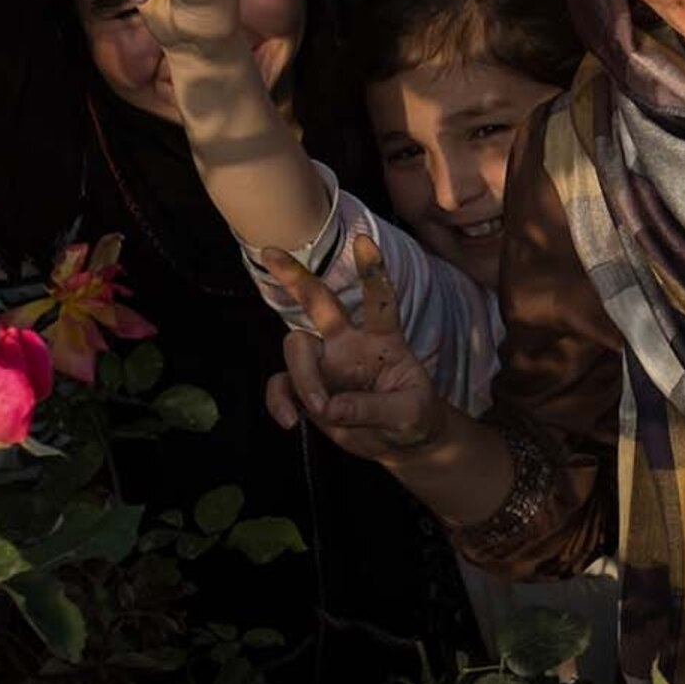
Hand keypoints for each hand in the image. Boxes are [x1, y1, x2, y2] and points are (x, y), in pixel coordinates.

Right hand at [259, 238, 447, 459]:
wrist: (402, 442)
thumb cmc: (413, 415)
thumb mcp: (410, 414)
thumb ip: (374, 407)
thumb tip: (330, 408)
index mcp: (384, 338)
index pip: (379, 300)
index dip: (372, 271)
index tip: (363, 242)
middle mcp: (350, 342)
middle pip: (320, 302)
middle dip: (296, 277)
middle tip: (271, 253)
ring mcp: (327, 364)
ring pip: (297, 347)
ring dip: (303, 376)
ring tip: (320, 407)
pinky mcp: (309, 390)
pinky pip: (282, 385)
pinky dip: (279, 401)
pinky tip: (290, 421)